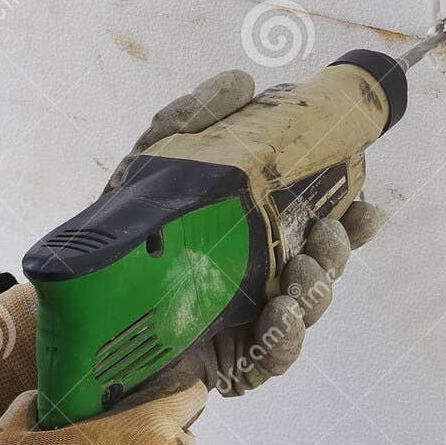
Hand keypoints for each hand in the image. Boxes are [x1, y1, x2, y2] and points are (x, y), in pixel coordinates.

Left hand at [115, 68, 383, 396]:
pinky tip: (277, 318)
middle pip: (327, 268)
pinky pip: (274, 360)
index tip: (367, 211)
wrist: (78, 310)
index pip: (327, 226)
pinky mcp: (233, 365)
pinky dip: (284, 341)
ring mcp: (254, 324)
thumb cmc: (127, 236)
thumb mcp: (155, 164)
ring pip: (310, 311)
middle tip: (324, 238)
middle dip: (337, 254)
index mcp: (263, 234)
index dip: (356, 221)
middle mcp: (268, 278)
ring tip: (298, 274)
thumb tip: (243, 79)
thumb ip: (194, 118)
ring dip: (316, 292)